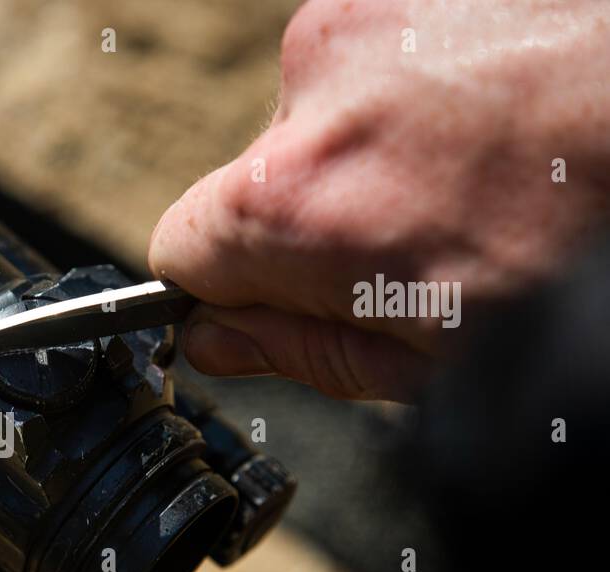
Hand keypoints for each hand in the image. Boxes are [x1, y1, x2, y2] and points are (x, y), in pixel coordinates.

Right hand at [148, 0, 609, 401]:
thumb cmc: (591, 255)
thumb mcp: (441, 358)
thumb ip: (303, 347)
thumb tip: (219, 340)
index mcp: (296, 203)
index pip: (181, 248)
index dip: (230, 286)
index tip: (284, 297)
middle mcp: (314, 86)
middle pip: (261, 174)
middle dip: (323, 214)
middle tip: (432, 238)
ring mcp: (373, 8)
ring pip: (329, 104)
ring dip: (385, 139)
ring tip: (495, 163)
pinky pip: (389, 44)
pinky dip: (433, 78)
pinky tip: (511, 107)